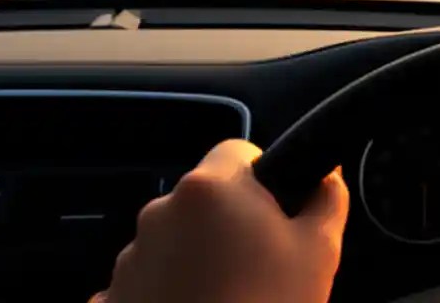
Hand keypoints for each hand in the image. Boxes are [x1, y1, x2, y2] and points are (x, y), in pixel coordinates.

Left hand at [94, 139, 349, 302]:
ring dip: (197, 260)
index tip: (277, 215)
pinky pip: (148, 283)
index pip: (238, 152)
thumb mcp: (320, 251)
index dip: (263, 180)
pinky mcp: (112, 300)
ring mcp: (129, 259)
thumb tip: (325, 177)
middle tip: (261, 266)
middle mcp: (160, 213)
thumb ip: (327, 197)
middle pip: (205, 200)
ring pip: (175, 241)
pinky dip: (168, 294)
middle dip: (229, 224)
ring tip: (227, 298)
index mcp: (211, 189)